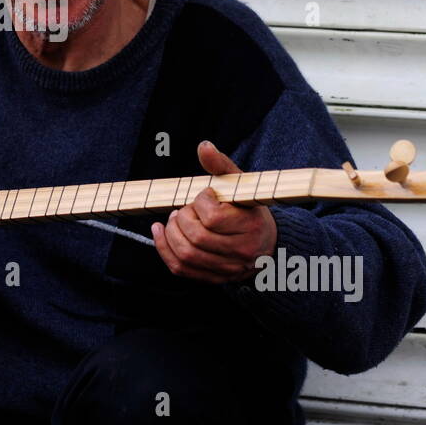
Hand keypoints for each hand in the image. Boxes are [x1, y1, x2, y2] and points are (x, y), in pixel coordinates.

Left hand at [150, 140, 276, 284]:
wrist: (266, 244)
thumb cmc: (248, 210)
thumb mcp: (240, 185)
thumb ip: (221, 165)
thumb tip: (203, 146)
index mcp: (251, 226)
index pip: (213, 218)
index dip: (200, 202)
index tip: (204, 195)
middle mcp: (242, 252)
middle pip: (197, 238)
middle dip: (182, 218)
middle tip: (184, 208)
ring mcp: (227, 269)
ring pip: (186, 255)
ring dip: (171, 233)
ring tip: (174, 219)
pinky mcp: (213, 278)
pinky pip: (180, 269)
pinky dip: (163, 249)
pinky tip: (159, 231)